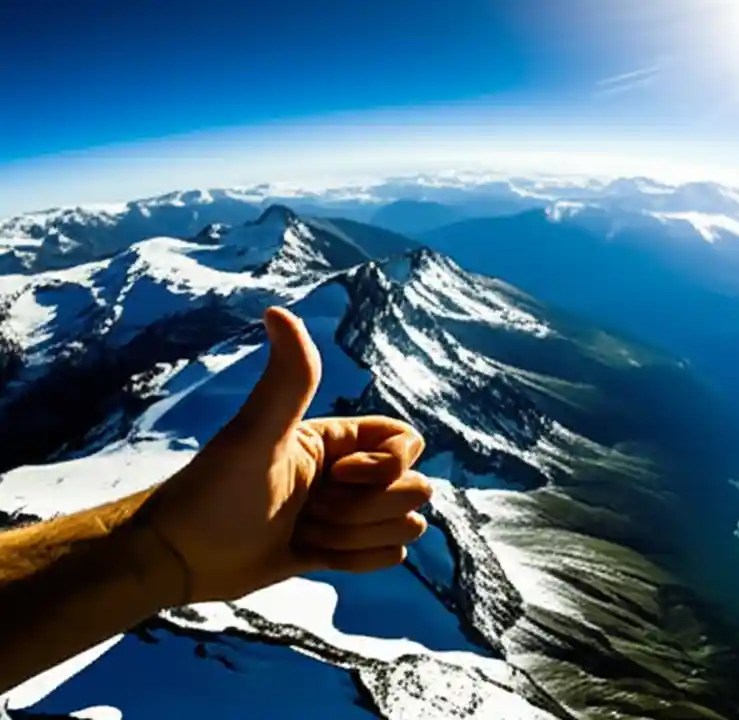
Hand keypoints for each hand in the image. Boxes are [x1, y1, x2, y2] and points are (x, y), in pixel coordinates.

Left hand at [137, 307, 432, 603]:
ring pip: (404, 525)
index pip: (409, 441)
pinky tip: (311, 553)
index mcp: (337, 439)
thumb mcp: (254, 434)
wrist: (178, 558)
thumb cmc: (213, 492)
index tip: (334, 476)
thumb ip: (287, 379)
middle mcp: (348, 471)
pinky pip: (387, 555)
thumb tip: (279, 310)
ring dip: (355, 537)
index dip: (386, 466)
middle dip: (365, 510)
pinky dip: (356, 559)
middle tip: (310, 510)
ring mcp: (346, 512)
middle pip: (414, 488)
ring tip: (304, 532)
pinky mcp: (337, 550)